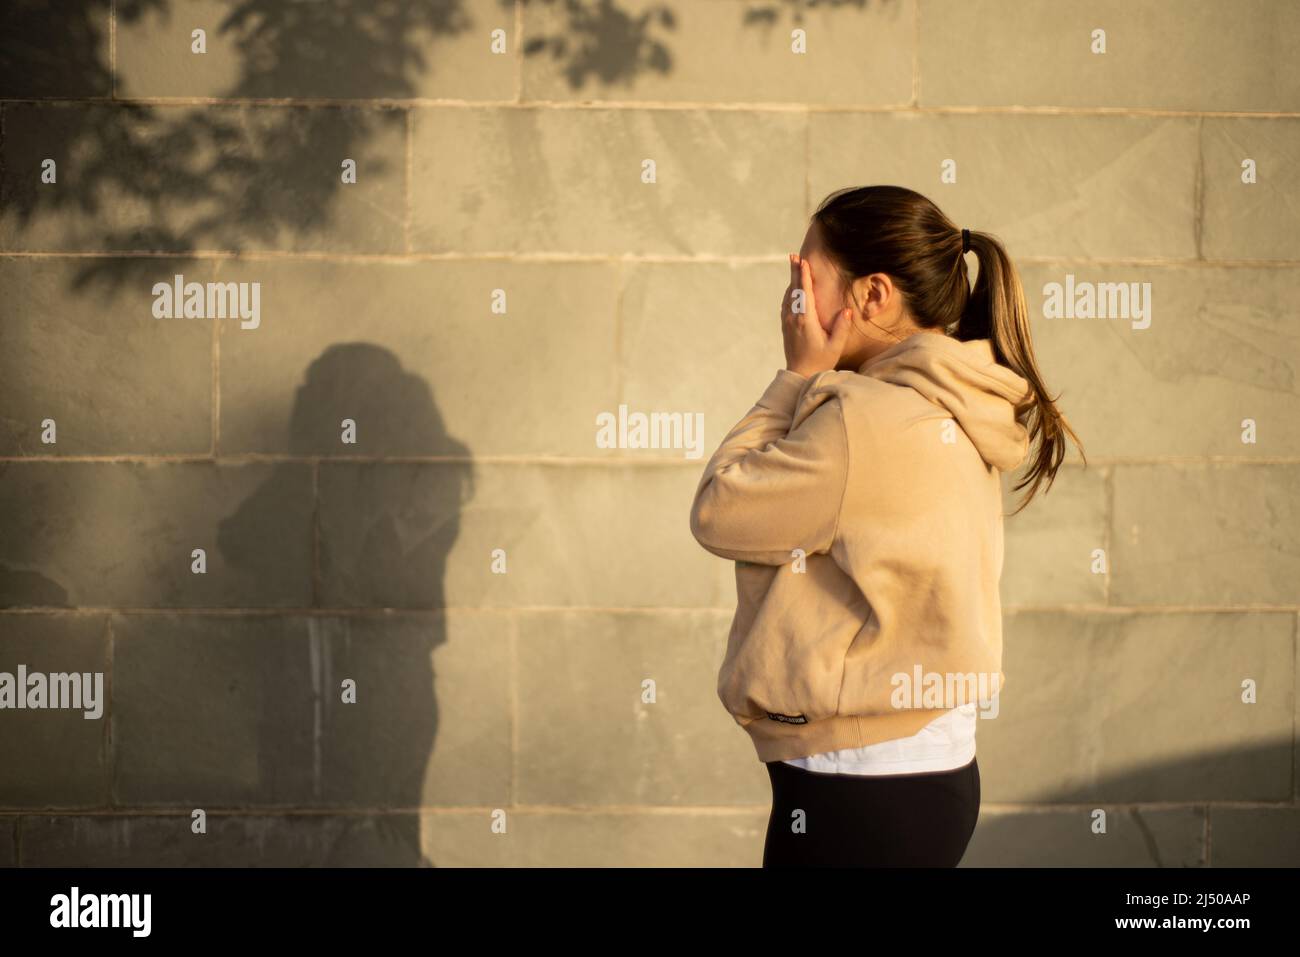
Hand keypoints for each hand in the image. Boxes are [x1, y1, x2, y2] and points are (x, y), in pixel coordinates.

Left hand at [782, 253, 850, 377]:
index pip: (804, 293)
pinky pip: (787, 304)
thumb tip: (845, 310)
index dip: (804, 276)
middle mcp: (794, 319)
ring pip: (789, 296)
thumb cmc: (820, 361)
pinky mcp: (786, 326)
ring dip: (792, 280)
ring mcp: (788, 322)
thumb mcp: (835, 347)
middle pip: (794, 290)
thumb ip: (841, 328)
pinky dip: (790, 292)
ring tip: (794, 265)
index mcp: (805, 321)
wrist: (799, 375)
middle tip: (793, 255)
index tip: (802, 261)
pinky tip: (793, 287)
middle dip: (795, 272)